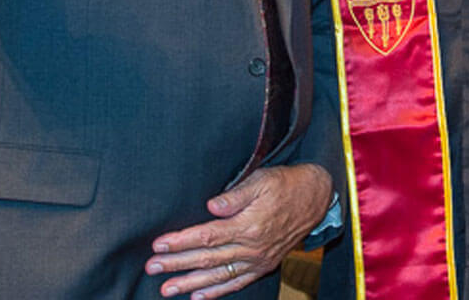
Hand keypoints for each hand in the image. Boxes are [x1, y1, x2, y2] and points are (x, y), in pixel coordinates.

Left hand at [146, 163, 330, 298]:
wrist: (315, 198)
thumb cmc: (286, 184)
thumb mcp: (262, 180)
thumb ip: (235, 195)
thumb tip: (211, 205)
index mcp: (249, 225)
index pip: (207, 236)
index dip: (181, 241)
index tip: (159, 245)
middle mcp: (252, 247)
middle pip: (207, 259)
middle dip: (177, 264)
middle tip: (152, 268)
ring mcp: (258, 259)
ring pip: (219, 275)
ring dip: (190, 283)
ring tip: (167, 289)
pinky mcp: (264, 265)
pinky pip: (237, 282)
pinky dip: (217, 291)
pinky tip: (198, 297)